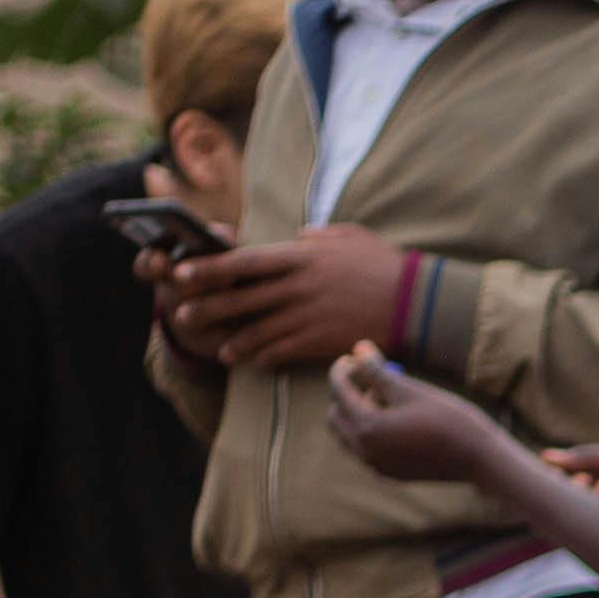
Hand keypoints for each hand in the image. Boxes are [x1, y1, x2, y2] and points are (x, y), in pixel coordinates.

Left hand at [157, 226, 413, 369]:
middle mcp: (298, 286)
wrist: (415, 302)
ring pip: (258, 330)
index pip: (244, 261)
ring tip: (219, 351)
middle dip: (209, 307)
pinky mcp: (321, 341)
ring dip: (234, 342)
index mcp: (301, 256)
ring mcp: (308, 315)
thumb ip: (320, 235)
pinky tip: (255, 363)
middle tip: (183, 316)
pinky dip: (266, 358)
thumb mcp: (351, 236)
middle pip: (242, 298)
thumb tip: (300, 234)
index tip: (183, 272)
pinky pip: (283, 352)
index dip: (210, 267)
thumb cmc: (385, 266)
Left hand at [327, 342, 510, 486]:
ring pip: (348, 436)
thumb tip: (358, 348)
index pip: (340, 390)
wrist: (479, 459)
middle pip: (336, 417)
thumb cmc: (448, 419)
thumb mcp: (410, 389)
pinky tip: (395, 421)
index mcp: (368, 426)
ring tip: (385, 400)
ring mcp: (377, 466)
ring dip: (356, 415)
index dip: (343, 369)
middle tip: (369, 379)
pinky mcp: (390, 474)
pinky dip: (370, 433)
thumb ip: (377, 371)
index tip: (355, 357)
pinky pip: (366, 451)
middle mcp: (366, 450)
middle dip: (345, 395)